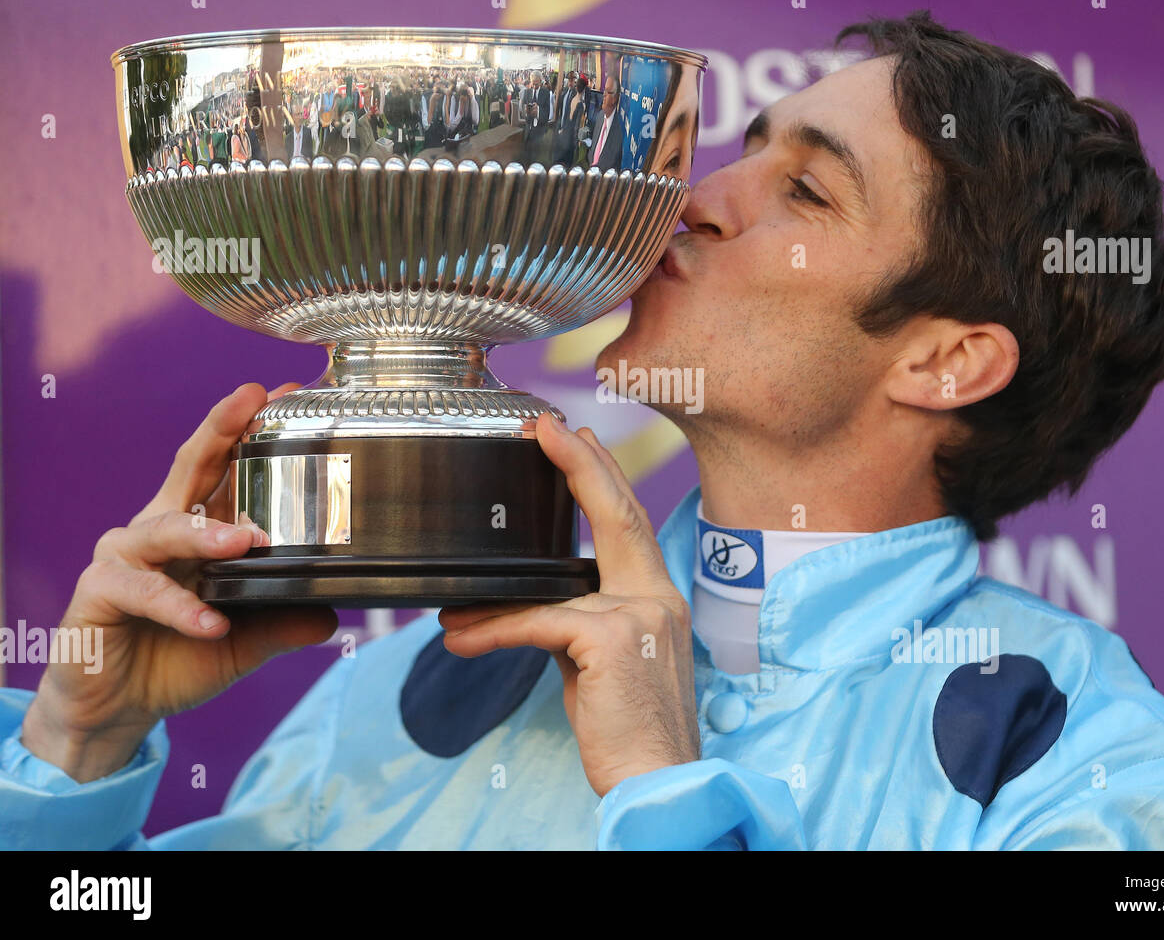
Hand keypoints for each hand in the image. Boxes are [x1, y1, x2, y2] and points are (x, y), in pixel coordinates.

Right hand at [21, 383, 337, 782]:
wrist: (115, 708)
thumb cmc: (177, 658)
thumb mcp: (243, 639)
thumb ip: (282, 621)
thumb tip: (332, 614)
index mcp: (195, 528)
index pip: (223, 469)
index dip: (248, 431)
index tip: (284, 395)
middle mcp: (158, 529)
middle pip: (189, 468)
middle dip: (220, 431)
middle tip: (252, 402)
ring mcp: (124, 557)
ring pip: (167, 529)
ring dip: (207, 534)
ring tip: (245, 542)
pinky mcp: (99, 592)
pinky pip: (143, 592)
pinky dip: (181, 609)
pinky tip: (212, 624)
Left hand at [439, 414, 699, 797]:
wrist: (660, 784)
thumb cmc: (630, 732)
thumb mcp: (604, 667)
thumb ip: (578, 625)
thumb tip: (531, 608)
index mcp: (660, 598)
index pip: (630, 522)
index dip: (601, 474)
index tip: (573, 436)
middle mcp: (658, 598)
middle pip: (618, 514)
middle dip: (580, 463)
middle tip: (544, 427)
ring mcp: (641, 615)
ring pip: (554, 589)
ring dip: (495, 602)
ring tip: (456, 613)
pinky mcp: (612, 641)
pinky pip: (538, 623)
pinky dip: (495, 632)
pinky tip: (463, 641)